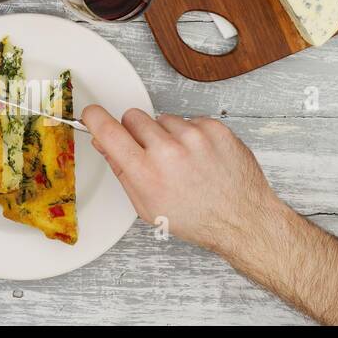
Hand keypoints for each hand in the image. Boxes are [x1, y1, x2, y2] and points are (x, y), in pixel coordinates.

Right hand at [83, 105, 282, 253]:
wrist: (244, 221)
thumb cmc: (197, 219)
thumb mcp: (147, 206)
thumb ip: (120, 170)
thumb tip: (103, 141)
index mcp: (146, 172)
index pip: (106, 128)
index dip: (93, 118)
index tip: (92, 116)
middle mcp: (168, 151)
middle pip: (133, 116)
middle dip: (136, 132)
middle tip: (151, 153)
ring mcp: (194, 137)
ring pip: (162, 118)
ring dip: (167, 134)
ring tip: (183, 160)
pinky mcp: (215, 129)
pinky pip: (189, 120)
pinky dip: (191, 135)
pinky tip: (200, 156)